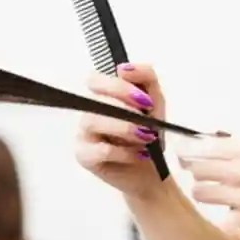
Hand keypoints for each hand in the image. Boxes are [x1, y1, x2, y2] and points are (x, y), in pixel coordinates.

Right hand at [74, 63, 168, 199]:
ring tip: (146, 138)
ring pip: (94, 121)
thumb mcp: (156, 102)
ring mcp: (83, 134)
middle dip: (125, 108)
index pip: (96, 80)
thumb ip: (146, 77)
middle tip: (147, 120)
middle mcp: (90, 112)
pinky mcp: (84, 156)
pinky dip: (124, 152)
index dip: (119, 87)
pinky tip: (138, 155)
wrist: (152, 171)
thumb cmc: (149, 134)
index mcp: (103, 96)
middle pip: (95, 99)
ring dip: (125, 129)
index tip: (145, 101)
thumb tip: (124, 68)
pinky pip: (100, 149)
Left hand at [172, 134, 239, 239]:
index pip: (201, 146)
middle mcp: (239, 171)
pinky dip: (228, 209)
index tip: (185, 149)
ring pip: (200, 192)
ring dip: (204, 189)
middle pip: (194, 168)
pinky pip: (223, 212)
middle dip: (193, 167)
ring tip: (216, 188)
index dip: (189, 148)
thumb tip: (216, 145)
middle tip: (197, 168)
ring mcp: (239, 198)